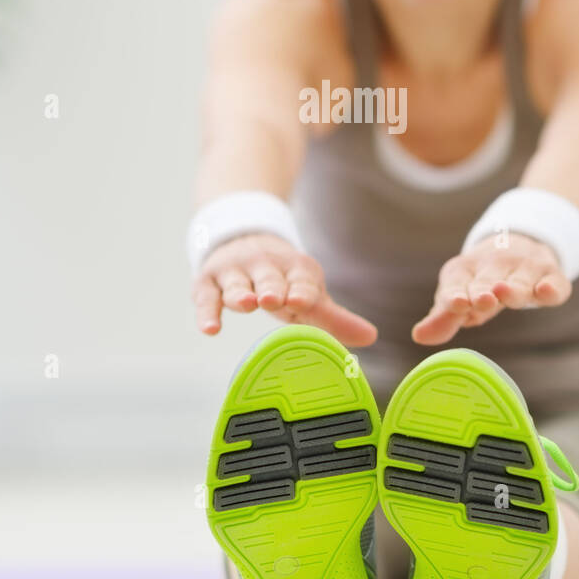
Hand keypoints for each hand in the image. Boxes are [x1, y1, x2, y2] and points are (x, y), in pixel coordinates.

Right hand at [191, 233, 377, 346]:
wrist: (243, 240)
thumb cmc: (282, 280)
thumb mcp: (307, 294)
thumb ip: (335, 318)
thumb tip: (371, 337)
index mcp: (295, 269)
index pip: (301, 279)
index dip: (303, 290)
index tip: (304, 301)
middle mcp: (265, 266)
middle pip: (269, 277)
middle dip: (272, 287)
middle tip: (274, 299)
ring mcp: (235, 272)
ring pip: (237, 283)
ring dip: (241, 293)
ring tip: (246, 304)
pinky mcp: (208, 282)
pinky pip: (206, 298)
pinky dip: (207, 312)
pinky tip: (210, 328)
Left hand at [411, 231, 571, 344]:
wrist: (518, 244)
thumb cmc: (481, 282)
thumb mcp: (460, 297)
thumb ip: (442, 318)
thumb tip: (418, 336)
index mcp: (465, 270)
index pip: (458, 283)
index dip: (457, 294)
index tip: (456, 303)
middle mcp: (495, 264)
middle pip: (489, 279)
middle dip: (484, 290)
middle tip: (481, 300)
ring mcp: (526, 268)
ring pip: (520, 280)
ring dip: (514, 287)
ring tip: (505, 293)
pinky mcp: (552, 276)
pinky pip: (554, 283)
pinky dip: (551, 287)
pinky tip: (545, 292)